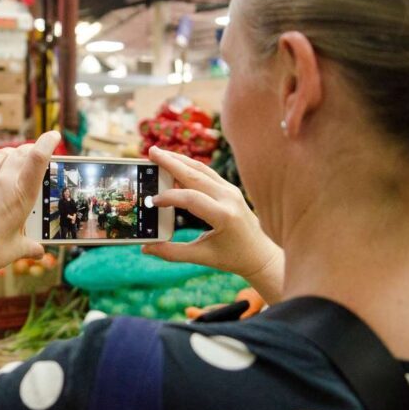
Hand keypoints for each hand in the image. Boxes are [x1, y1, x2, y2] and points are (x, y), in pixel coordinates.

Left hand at [0, 132, 60, 276]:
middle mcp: (2, 181)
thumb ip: (30, 246)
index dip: (48, 141)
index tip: (54, 135)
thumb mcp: (16, 249)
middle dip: (30, 149)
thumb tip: (39, 251)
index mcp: (21, 194)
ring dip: (10, 155)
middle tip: (35, 151)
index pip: (38, 158)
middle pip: (20, 153)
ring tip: (14, 160)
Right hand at [142, 147, 283, 299]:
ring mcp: (231, 190)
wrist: (261, 254)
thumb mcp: (203, 257)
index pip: (191, 198)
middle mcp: (229, 198)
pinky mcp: (230, 189)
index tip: (152, 202)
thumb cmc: (233, 257)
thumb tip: (147, 248)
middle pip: (196, 174)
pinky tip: (174, 165)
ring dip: (179, 160)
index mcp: (224, 216)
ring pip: (202, 169)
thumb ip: (173, 253)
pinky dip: (189, 167)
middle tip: (151, 152)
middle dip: (171, 162)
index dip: (169, 197)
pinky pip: (207, 173)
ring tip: (159, 153)